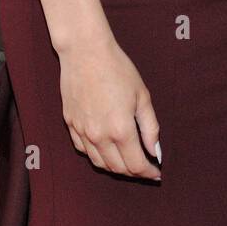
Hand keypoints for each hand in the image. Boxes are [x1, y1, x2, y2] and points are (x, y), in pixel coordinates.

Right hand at [59, 35, 161, 180]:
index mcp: (120, 130)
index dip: (148, 172)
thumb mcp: (142, 96)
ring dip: (115, 166)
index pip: (135, 165)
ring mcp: (82, 131)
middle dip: (133, 172)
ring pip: (99, 163)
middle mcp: (99, 136)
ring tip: (127, 160)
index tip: (156, 173)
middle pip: (117, 168)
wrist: (85, 52)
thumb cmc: (118, 69)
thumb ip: (150, 127)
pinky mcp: (70, 124)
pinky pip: (83, 149)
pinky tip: (106, 148)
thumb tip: (155, 151)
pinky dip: (97, 155)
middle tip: (144, 167)